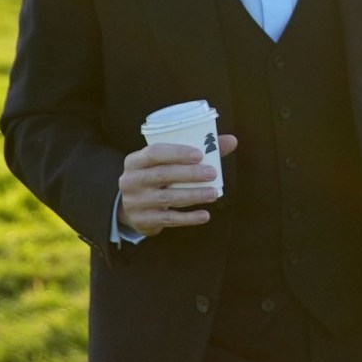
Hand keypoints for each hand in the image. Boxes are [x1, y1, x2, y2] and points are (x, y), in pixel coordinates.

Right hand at [118, 134, 236, 235]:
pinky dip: (188, 218)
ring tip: (213, 194)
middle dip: (189, 174)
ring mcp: (135, 202)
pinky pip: (169, 219)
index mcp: (135, 161)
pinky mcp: (143, 220)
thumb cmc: (157, 178)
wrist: (132, 208)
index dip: (177, 153)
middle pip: (162, 175)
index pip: (153, 153)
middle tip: (212, 173)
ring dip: (193, 195)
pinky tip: (205, 215)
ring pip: (167, 198)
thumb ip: (197, 151)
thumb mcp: (166, 163)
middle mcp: (130, 180)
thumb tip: (231, 141)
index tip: (199, 155)